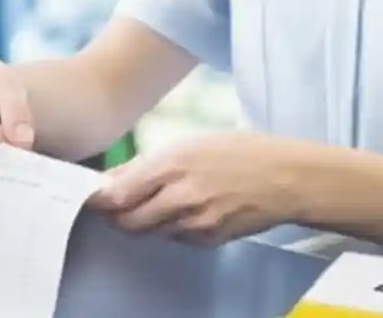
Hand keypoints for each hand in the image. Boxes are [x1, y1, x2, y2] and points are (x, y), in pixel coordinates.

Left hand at [88, 133, 305, 245]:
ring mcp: (195, 224)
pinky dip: (173, 227)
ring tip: (162, 200)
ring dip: (146, 220)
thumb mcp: (190, 142)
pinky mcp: (208, 241)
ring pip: (150, 231)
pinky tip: (188, 209)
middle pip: (128, 221)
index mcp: (171, 165)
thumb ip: (147, 164)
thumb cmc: (239, 151)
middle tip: (120, 204)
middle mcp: (180, 198)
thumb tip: (112, 180)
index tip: (96, 196)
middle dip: (118, 215)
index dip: (101, 199)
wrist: (286, 178)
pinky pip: (176, 238)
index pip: (117, 195)